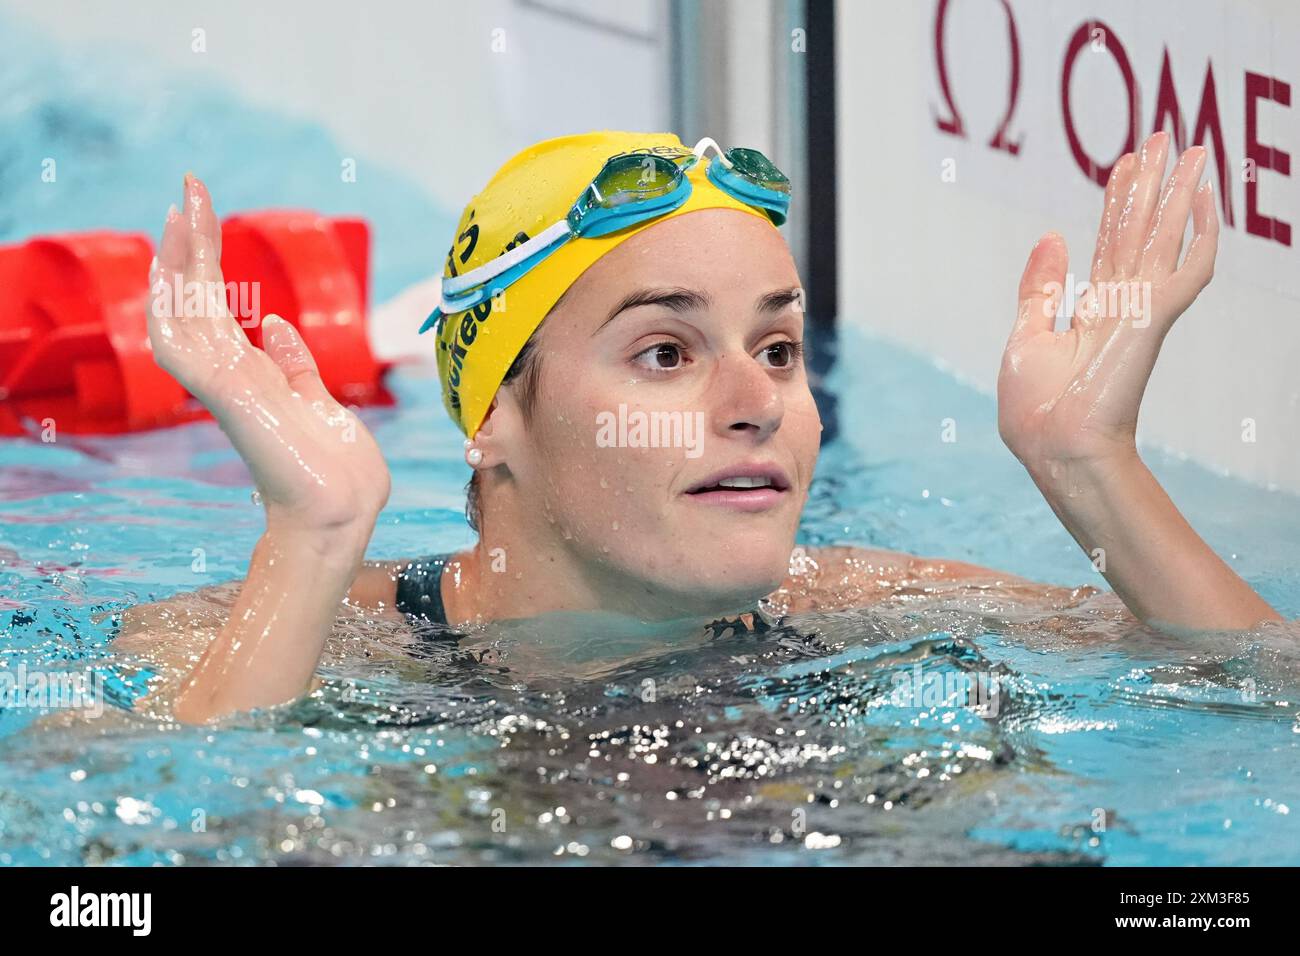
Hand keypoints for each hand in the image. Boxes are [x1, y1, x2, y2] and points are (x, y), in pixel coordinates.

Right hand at [148, 174, 389, 538]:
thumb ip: (293, 364)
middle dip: (192, 242)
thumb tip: (272, 322)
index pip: (215, 304)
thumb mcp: (318, 400)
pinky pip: (182, 345)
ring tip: (181, 208)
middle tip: (189, 187)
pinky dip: (172, 306)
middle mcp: (230, 374)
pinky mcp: (227, 395)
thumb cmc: (335, 470)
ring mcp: (224, 385)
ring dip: (180, 258)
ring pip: (184, 311)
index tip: (202, 213)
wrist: (342, 513)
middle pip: (197, 296)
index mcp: (251, 373)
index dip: (206, 259)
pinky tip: (172, 266)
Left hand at [998, 132, 1218, 474]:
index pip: (1111, 245)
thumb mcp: (1025, 335)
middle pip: (1141, 230)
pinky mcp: (1154, 316)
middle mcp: (1124, 306)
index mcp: (1094, 313)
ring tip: (1191, 146)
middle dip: (1151, 183)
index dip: (1116, 204)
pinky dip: (1200, 232)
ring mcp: (1142, 310)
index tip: (1122, 166)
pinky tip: (1205, 197)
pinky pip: (1189, 266)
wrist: (1053, 444)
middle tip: (1163, 134)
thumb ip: (1042, 288)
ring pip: (1166, 236)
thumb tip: (1051, 236)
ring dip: (1179, 191)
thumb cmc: (1036, 407)